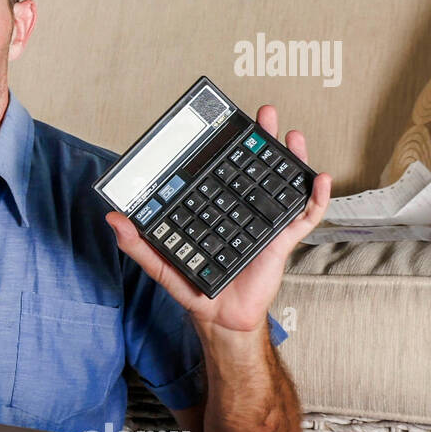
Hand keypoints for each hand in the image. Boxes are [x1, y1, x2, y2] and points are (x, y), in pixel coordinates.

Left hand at [104, 105, 330, 334]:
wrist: (219, 317)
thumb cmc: (194, 289)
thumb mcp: (161, 264)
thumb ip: (138, 244)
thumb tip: (113, 220)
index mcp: (217, 210)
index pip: (222, 173)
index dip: (225, 149)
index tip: (224, 124)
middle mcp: (241, 211)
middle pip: (256, 169)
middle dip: (263, 139)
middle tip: (263, 114)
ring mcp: (263, 224)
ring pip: (282, 185)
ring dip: (291, 158)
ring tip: (292, 136)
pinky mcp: (281, 241)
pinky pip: (303, 217)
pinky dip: (315, 198)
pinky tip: (317, 178)